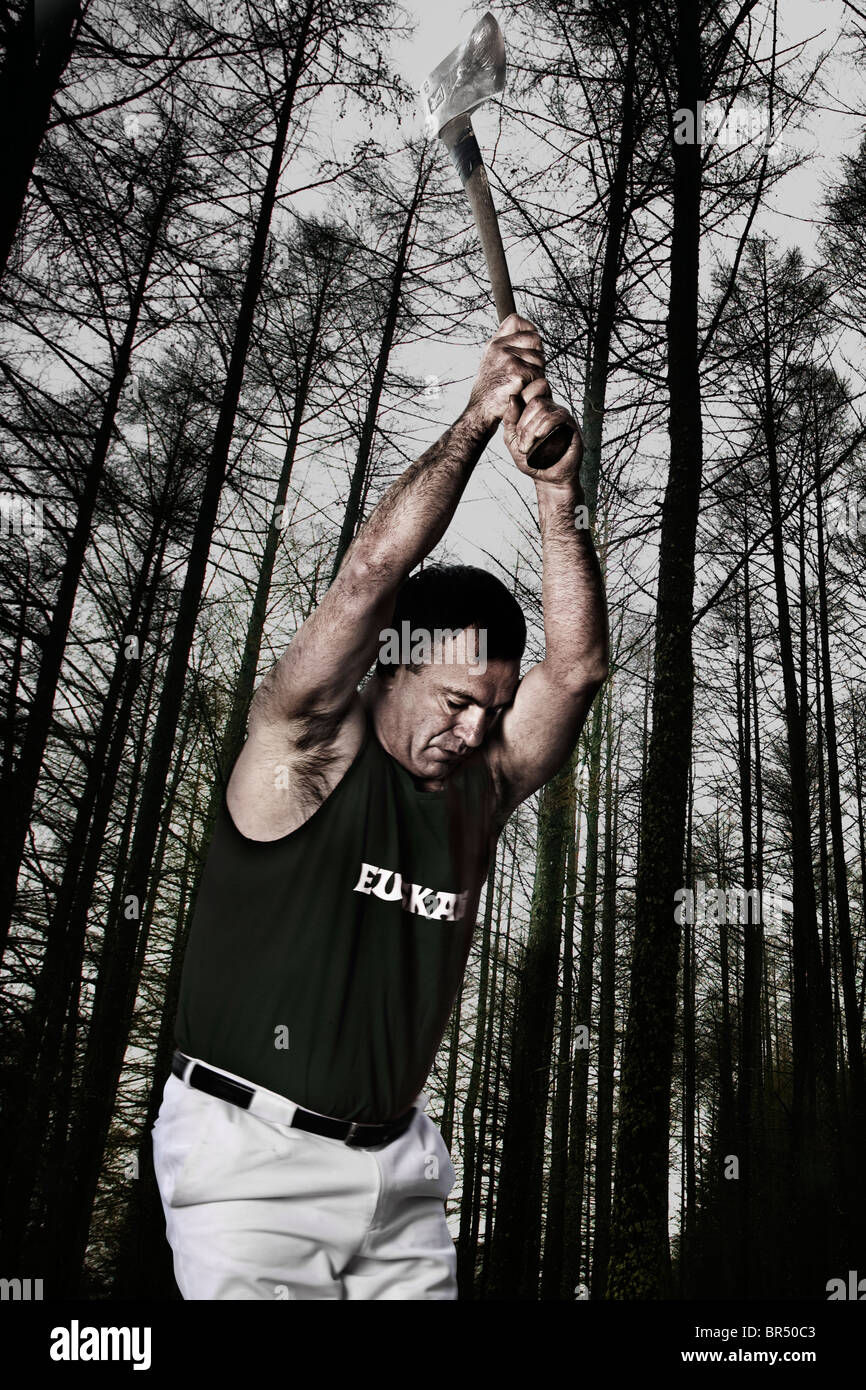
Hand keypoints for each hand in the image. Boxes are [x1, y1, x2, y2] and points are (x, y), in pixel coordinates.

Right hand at [465, 313, 545, 430]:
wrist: (481, 411)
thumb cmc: (490, 390)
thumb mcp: (491, 361)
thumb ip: (505, 346)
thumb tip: (528, 332)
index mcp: (494, 343)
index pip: (517, 320)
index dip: (528, 329)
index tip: (529, 343)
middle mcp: (500, 347)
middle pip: (535, 339)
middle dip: (537, 354)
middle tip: (528, 370)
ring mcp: (509, 360)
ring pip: (540, 359)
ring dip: (537, 372)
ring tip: (522, 383)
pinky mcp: (518, 374)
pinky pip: (539, 375)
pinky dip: (535, 385)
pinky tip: (523, 391)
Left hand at [503, 379, 583, 487]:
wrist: (547, 478)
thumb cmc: (531, 459)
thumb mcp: (512, 440)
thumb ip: (509, 420)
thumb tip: (513, 398)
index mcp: (538, 408)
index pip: (533, 388)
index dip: (523, 397)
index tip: (515, 423)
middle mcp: (551, 409)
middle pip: (535, 399)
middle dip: (523, 423)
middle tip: (521, 443)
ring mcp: (562, 416)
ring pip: (544, 408)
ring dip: (530, 429)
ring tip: (527, 447)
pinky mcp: (571, 427)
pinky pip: (557, 417)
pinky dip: (545, 426)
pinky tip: (540, 436)